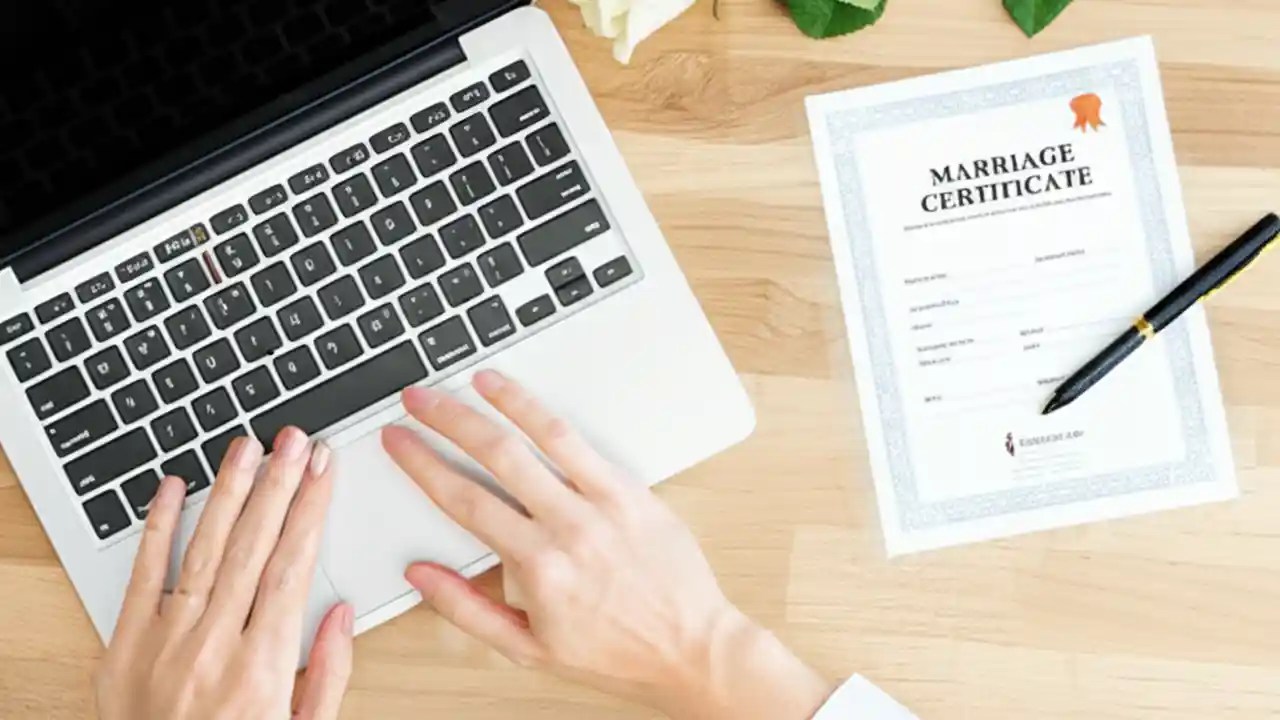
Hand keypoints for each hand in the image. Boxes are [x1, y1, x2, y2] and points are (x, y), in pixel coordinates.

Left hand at [95, 429, 352, 719]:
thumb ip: (327, 675)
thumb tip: (339, 615)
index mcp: (263, 668)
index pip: (294, 566)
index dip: (312, 510)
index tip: (324, 470)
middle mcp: (213, 647)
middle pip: (255, 545)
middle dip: (280, 484)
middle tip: (296, 440)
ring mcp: (164, 642)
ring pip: (204, 548)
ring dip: (229, 491)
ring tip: (249, 447)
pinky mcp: (123, 647)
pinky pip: (142, 574)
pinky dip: (157, 526)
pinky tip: (174, 488)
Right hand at [382, 371, 834, 719]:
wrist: (690, 647)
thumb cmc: (615, 652)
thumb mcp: (528, 649)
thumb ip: (466, 609)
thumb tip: (421, 573)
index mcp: (537, 569)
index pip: (463, 501)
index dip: (422, 464)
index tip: (398, 441)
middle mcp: (568, 529)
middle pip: (493, 456)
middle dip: (446, 421)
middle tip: (417, 400)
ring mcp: (604, 505)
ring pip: (539, 437)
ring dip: (497, 403)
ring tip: (466, 382)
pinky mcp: (632, 491)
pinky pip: (582, 442)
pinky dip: (546, 415)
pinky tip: (523, 400)